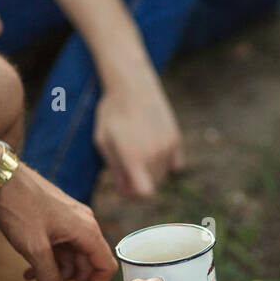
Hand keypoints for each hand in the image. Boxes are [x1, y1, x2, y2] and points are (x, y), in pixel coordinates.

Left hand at [0, 162, 116, 280]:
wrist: (2, 178)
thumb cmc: (21, 207)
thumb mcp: (34, 248)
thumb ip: (48, 276)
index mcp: (86, 231)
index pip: (105, 265)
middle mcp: (83, 226)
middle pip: (84, 265)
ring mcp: (69, 223)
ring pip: (68, 259)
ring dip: (51, 276)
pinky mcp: (56, 220)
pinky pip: (58, 248)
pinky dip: (46, 263)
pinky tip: (28, 273)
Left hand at [94, 72, 183, 198]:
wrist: (132, 85)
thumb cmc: (112, 113)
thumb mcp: (103, 142)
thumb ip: (116, 169)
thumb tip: (126, 190)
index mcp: (134, 157)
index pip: (145, 193)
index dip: (134, 195)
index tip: (124, 185)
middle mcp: (154, 154)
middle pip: (153, 184)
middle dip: (139, 181)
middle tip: (126, 165)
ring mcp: (168, 146)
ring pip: (163, 174)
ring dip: (151, 171)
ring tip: (137, 151)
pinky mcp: (176, 138)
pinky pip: (175, 164)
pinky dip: (165, 162)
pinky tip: (152, 148)